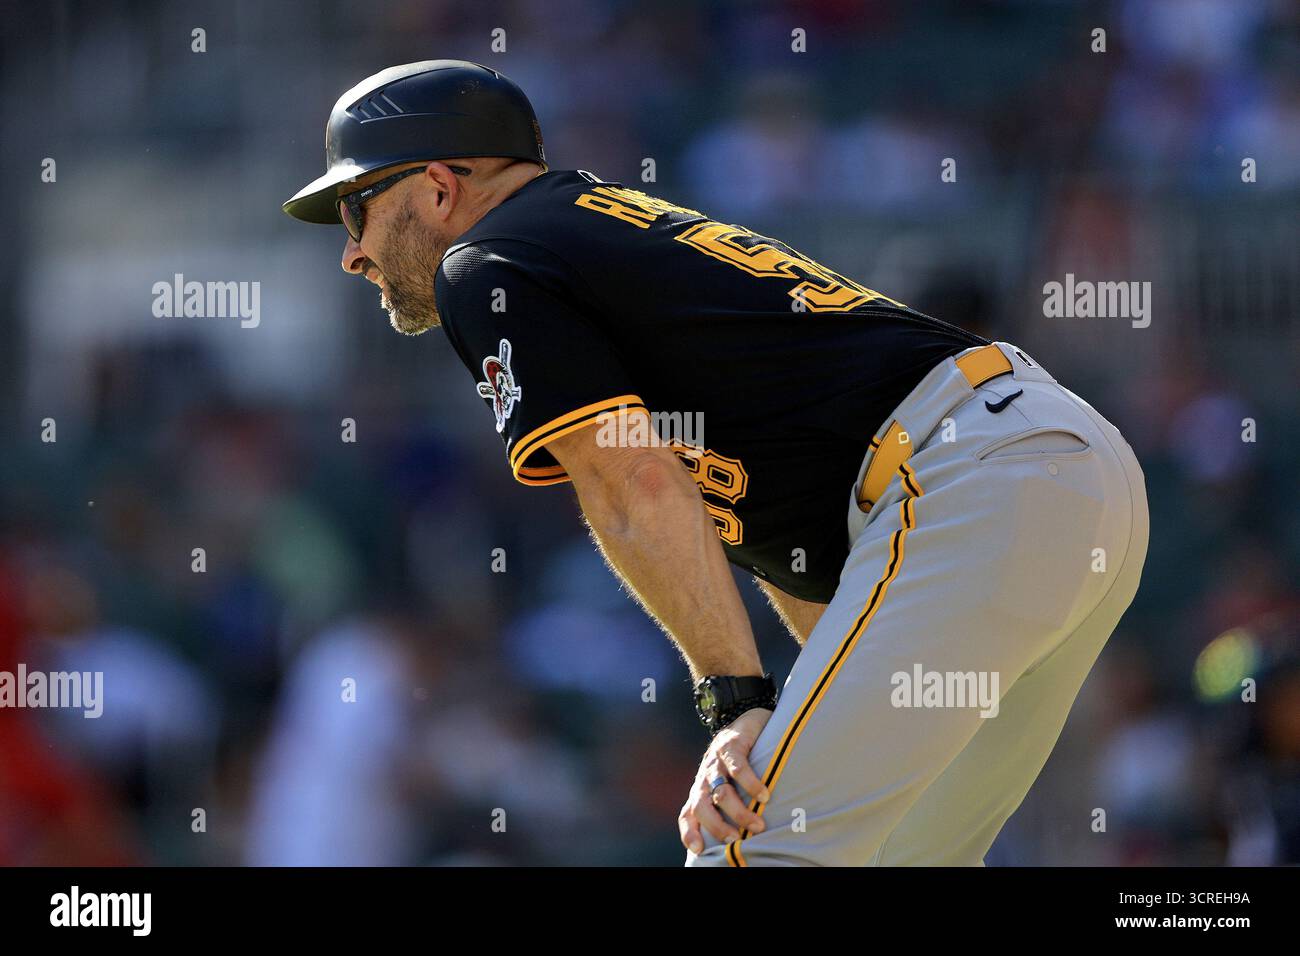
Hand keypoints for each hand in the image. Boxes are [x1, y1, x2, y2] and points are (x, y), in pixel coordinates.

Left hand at [679, 707, 772, 853]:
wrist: (746, 721)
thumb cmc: (740, 761)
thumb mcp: (729, 783)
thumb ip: (727, 806)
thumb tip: (739, 838)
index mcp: (701, 789)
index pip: (687, 813)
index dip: (689, 832)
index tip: (698, 850)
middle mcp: (705, 776)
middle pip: (701, 805)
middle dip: (716, 826)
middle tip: (736, 839)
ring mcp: (715, 760)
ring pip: (720, 790)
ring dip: (739, 811)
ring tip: (758, 825)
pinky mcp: (730, 745)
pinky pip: (738, 767)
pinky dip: (750, 783)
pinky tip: (764, 795)